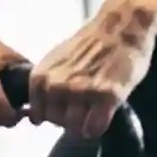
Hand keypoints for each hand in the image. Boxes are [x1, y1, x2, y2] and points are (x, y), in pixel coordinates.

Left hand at [30, 9, 155, 138]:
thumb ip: (45, 84)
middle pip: (57, 125)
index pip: (39, 116)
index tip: (66, 108)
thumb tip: (35, 115)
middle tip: (84, 109)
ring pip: (75, 130)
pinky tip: (104, 115)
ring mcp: (81, 92)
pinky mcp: (106, 96)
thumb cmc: (91, 42)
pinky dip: (98, 127)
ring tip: (94, 112)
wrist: (121, 26)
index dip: (55, 114)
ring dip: (85, 126)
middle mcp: (57, 86)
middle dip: (70, 121)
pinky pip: (94, 129)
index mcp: (41, 77)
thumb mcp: (56, 60)